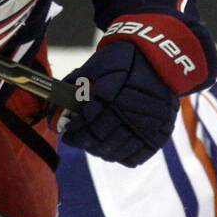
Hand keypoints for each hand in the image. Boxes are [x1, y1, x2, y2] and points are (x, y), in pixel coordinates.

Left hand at [61, 41, 178, 166]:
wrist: (161, 61)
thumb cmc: (124, 60)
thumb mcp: (97, 64)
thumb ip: (76, 83)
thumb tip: (55, 102)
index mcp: (112, 93)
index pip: (87, 121)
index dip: (73, 130)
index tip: (66, 132)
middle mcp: (130, 111)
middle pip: (99, 138)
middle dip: (82, 142)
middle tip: (74, 140)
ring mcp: (147, 125)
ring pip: (116, 150)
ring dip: (98, 151)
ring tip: (90, 145)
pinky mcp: (159, 134)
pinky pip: (136, 156)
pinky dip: (120, 157)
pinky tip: (110, 151)